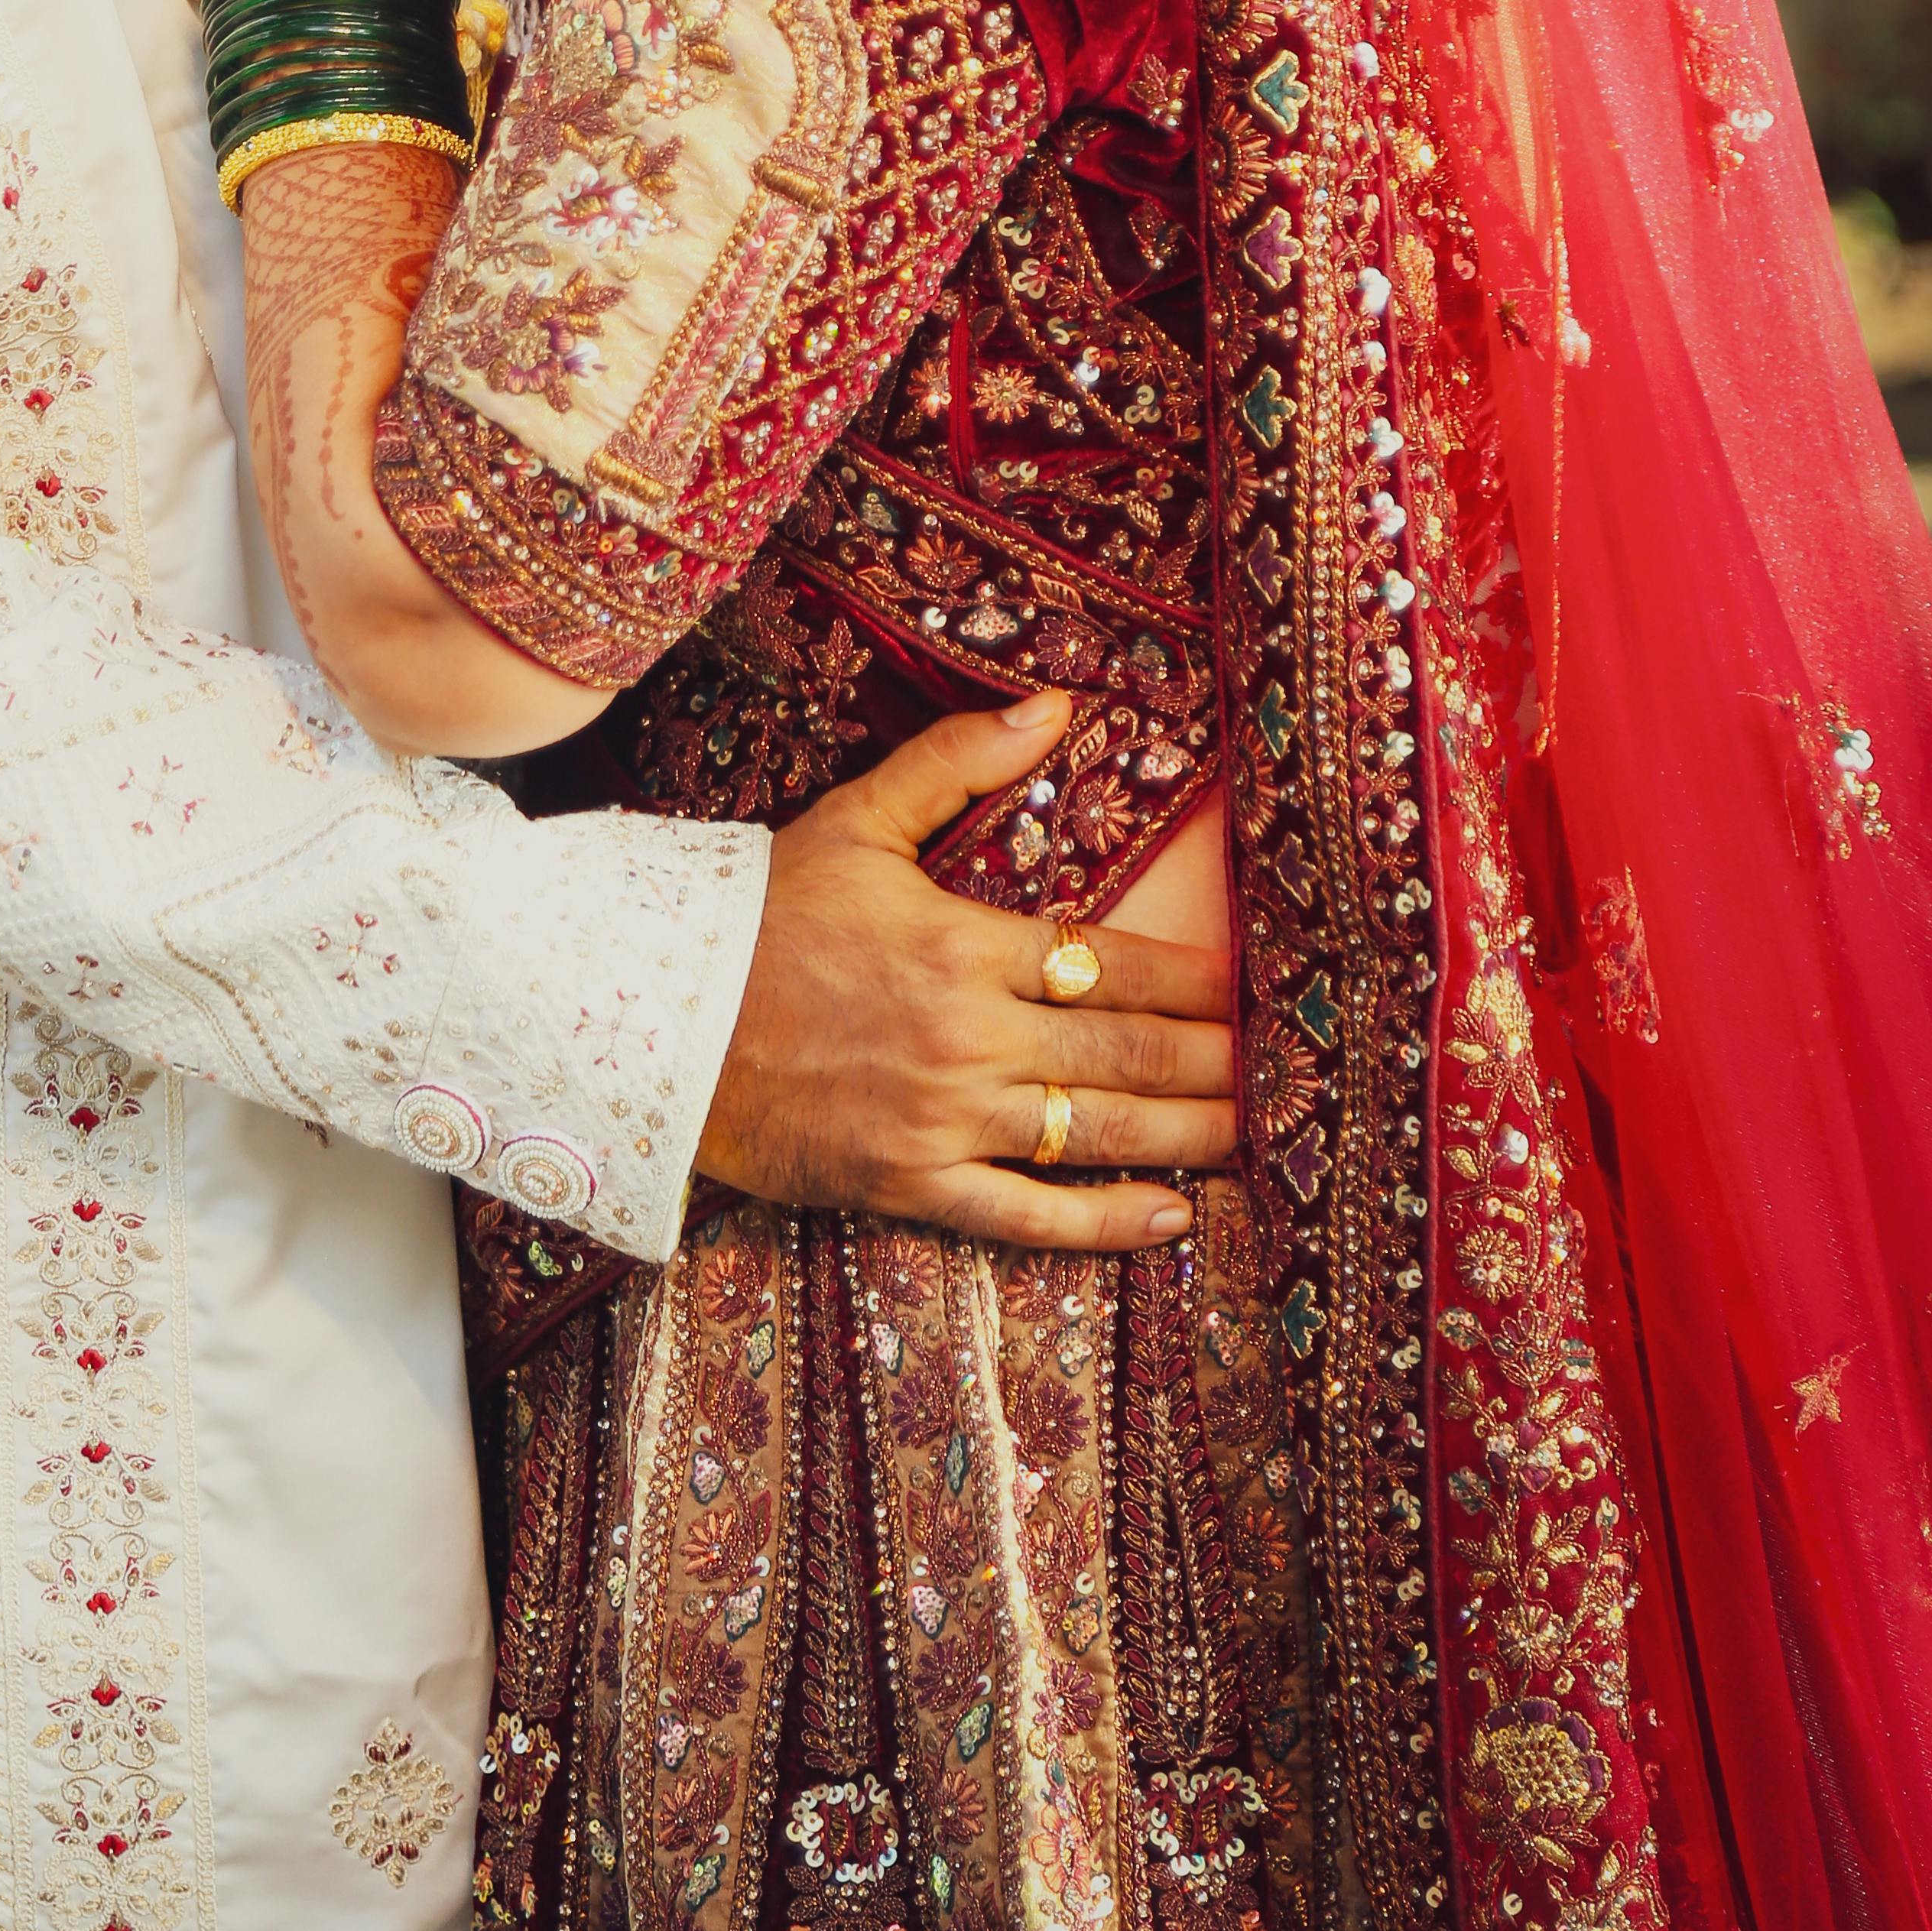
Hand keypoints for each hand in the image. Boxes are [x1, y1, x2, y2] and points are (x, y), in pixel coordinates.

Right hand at [696, 692, 1234, 1250]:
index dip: (1188, 977)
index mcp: (961, 944)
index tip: (1245, 983)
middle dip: (1210, 1062)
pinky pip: (1030, 1218)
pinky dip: (1106, 1225)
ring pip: (1095, 1136)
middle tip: (1281, 1069)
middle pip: (1123, 1056)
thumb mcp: (856, 820)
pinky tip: (1169, 1218)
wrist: (651, 1019)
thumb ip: (960, 764)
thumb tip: (1056, 705)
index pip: (1108, 963)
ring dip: (1185, 1137)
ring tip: (1251, 1135)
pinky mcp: (912, 1185)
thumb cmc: (756, 914)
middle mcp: (967, 1038)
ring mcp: (943, 1121)